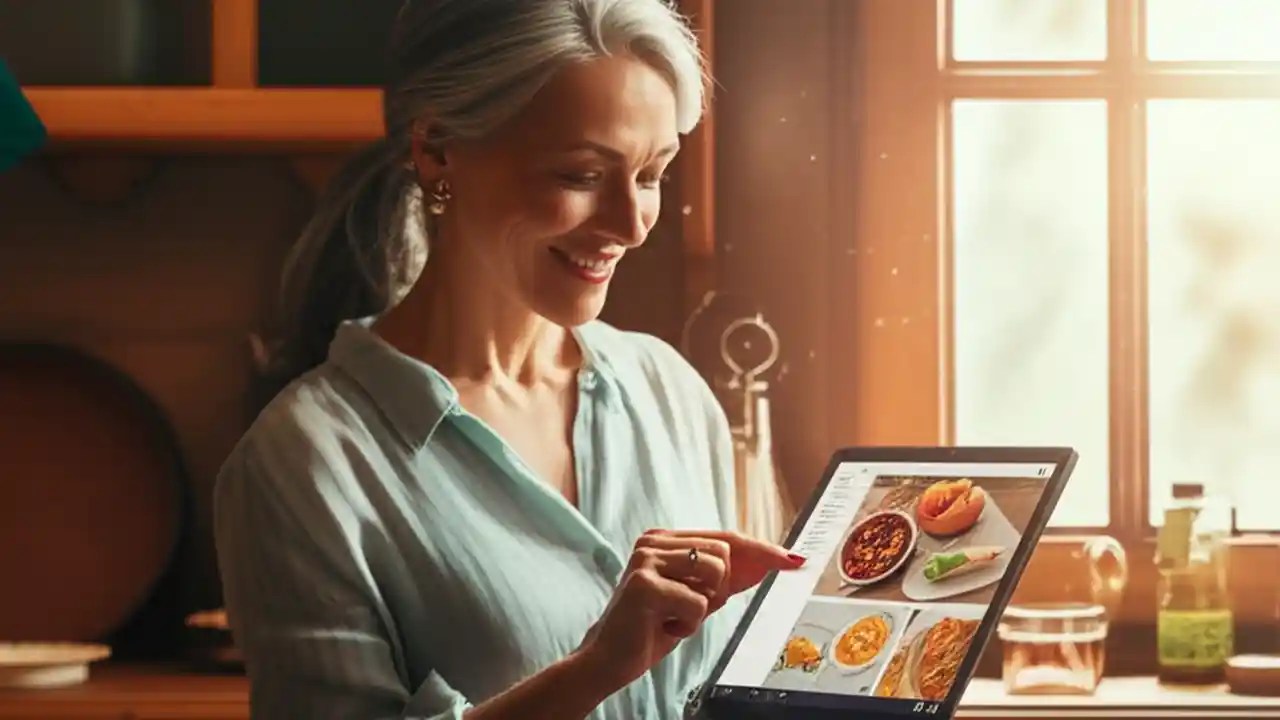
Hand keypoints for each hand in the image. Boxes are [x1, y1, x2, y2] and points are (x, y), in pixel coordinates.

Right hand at [575, 530, 804, 689]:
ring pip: (715, 573)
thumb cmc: (650, 629)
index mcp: (664, 539)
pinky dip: (688, 625)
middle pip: (724, 553)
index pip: (725, 538)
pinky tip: (664, 627)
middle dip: (721, 589)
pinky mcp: (645, 584)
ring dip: (703, 607)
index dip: (762, 550)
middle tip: (689, 610)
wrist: (609, 659)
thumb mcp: (695, 599)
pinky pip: (698, 603)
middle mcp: (653, 542)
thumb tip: (768, 563)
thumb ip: (725, 580)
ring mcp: (647, 559)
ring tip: (675, 617)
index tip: (794, 560)